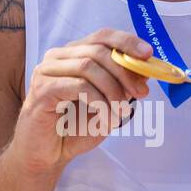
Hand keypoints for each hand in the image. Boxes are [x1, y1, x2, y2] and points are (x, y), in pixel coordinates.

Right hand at [10, 28, 152, 175]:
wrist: (47, 154)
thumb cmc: (74, 128)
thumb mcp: (107, 104)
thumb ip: (122, 86)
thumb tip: (146, 70)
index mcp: (73, 55)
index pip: (102, 36)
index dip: (126, 41)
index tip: (148, 54)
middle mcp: (57, 57)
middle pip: (97, 50)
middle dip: (125, 71)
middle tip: (140, 93)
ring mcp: (47, 71)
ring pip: (88, 66)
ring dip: (112, 89)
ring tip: (121, 111)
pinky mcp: (42, 89)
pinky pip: (78, 86)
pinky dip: (98, 101)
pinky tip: (105, 117)